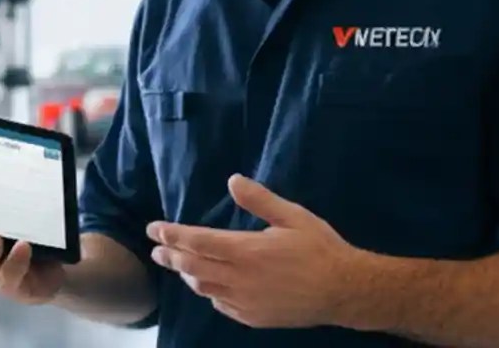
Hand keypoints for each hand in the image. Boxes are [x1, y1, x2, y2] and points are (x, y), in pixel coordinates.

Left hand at [147, 174, 371, 329]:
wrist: (344, 291)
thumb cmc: (319, 248)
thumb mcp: (292, 216)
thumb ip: (259, 200)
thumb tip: (232, 180)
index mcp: (246, 251)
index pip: (197, 242)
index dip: (172, 234)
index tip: (154, 229)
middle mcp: (239, 279)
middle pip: (192, 267)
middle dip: (170, 255)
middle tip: (156, 248)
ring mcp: (245, 302)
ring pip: (203, 289)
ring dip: (188, 274)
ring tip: (179, 263)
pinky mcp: (253, 318)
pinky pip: (221, 305)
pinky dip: (209, 292)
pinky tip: (210, 285)